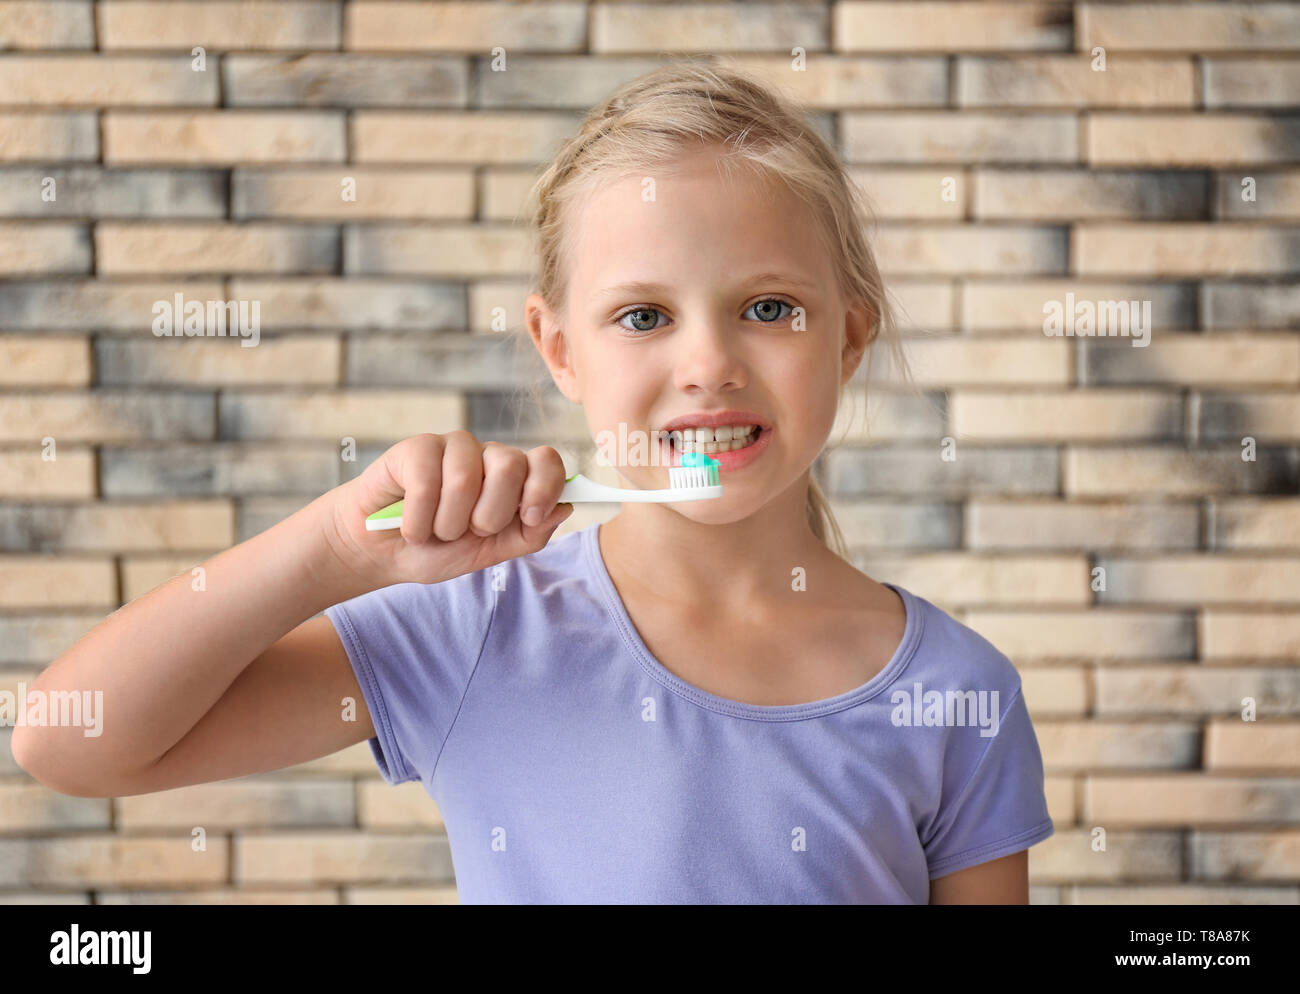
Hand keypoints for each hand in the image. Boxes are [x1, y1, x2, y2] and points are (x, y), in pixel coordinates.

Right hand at [324, 431, 572, 589]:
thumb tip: (565, 508)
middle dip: (489, 515)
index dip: (545, 487)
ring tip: (434, 532)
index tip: (529, 517)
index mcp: (512, 478)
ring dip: (447, 523)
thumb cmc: (436, 549)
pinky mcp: (415, 448)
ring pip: (465, 478)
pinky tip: (409, 526)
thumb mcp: (489, 553)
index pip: (546, 461)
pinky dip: (417, 519)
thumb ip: (528, 535)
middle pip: (510, 465)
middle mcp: (486, 456)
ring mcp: (451, 447)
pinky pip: (426, 482)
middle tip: (467, 531)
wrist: (381, 554)